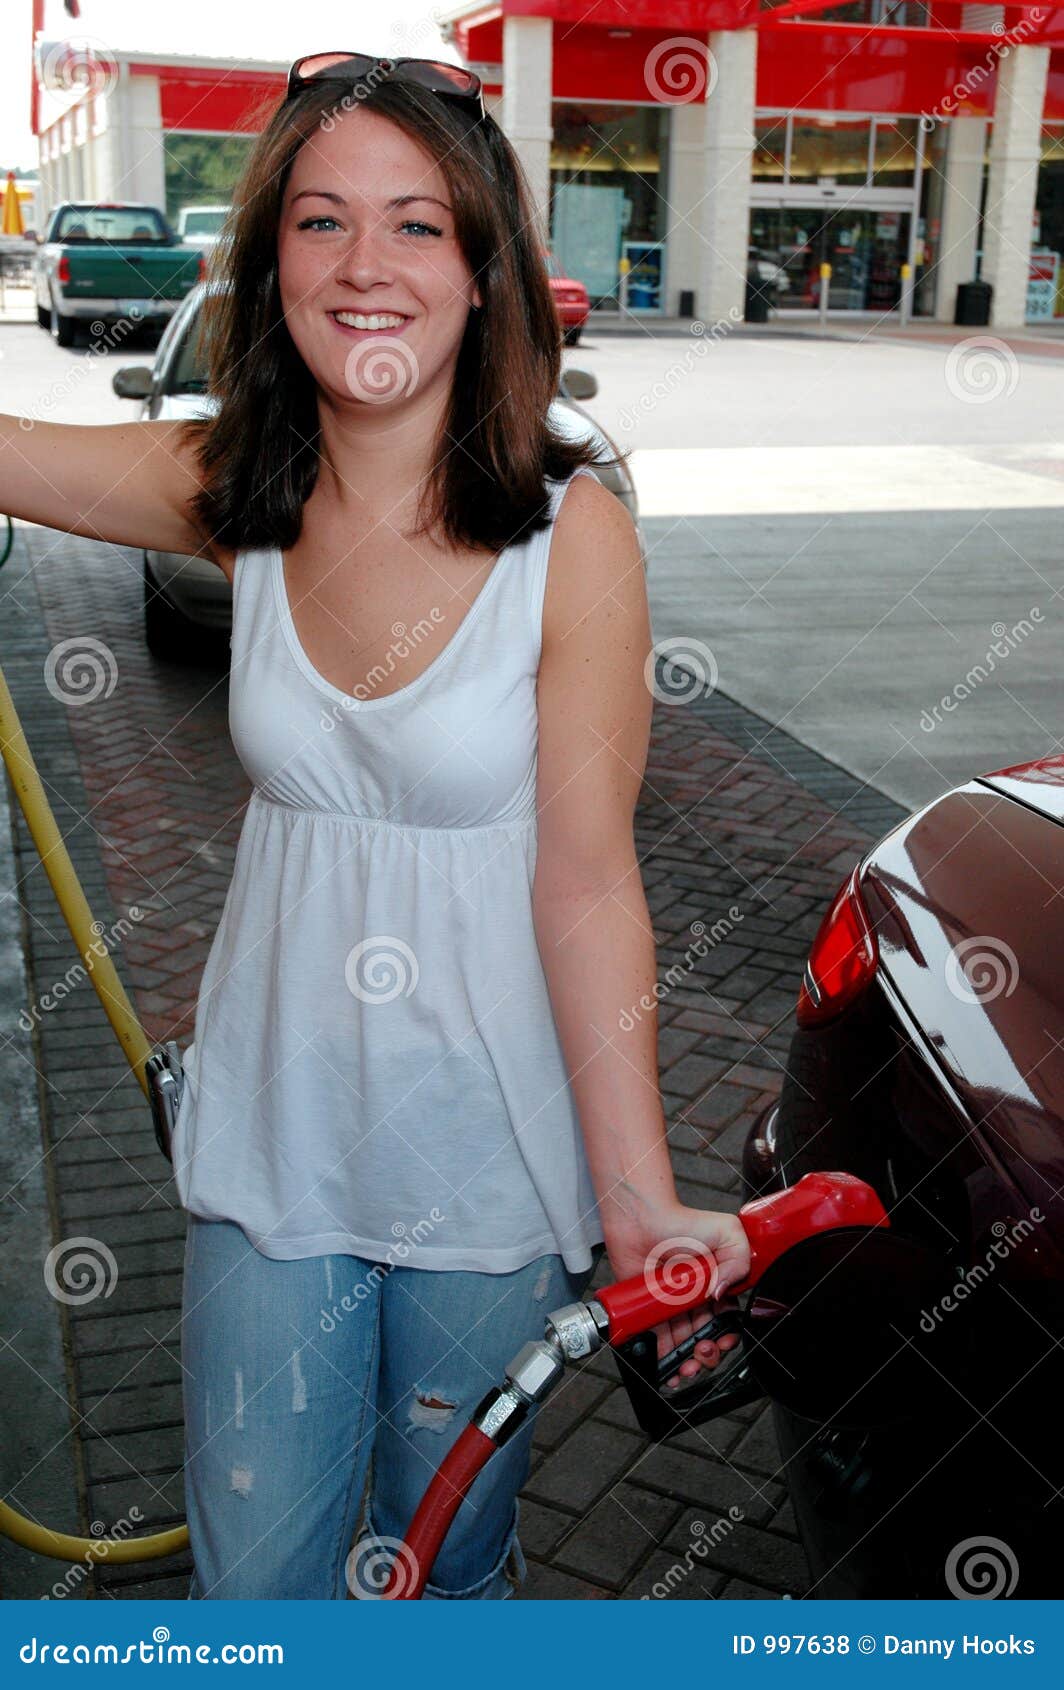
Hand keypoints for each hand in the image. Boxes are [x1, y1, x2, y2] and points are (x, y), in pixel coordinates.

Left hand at [606, 1202, 750, 1389]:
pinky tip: (668, 1369)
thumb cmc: (680, 1222)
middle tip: (703, 1350)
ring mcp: (673, 1307)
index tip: (723, 1337)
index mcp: (719, 1285)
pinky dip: (664, 1360)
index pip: (729, 1321)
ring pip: (685, 1346)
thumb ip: (739, 1261)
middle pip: (708, 1338)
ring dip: (689, 1363)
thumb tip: (722, 1293)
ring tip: (686, 1366)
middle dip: (710, 1354)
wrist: (642, 1220)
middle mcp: (697, 1299)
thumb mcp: (728, 1233)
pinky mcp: (650, 1311)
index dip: (728, 1335)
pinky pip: (658, 1342)